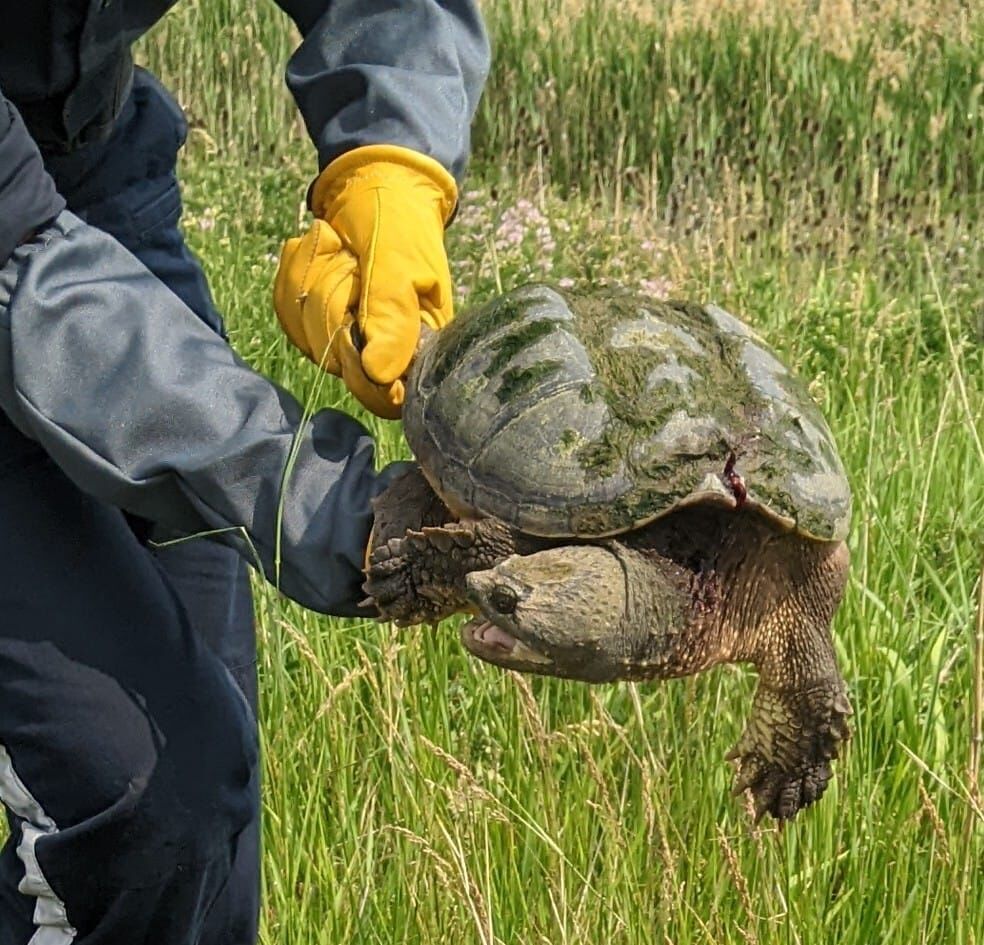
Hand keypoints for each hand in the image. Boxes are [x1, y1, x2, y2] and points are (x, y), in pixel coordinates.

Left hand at [274, 145, 456, 418]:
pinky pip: (287, 311)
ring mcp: (342, 339)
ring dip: (314, 280)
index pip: (386, 396)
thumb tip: (382, 376)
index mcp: (416, 349)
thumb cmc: (398, 225)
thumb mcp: (400, 265)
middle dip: (336, 301)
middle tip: (353, 262)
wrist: (371, 187)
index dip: (363, 370)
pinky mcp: (311, 319)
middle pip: (338, 362)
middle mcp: (379, 353)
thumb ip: (393, 319)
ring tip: (338, 250)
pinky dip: (295, 273)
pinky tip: (319, 251)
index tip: (356, 321)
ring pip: (307, 336)